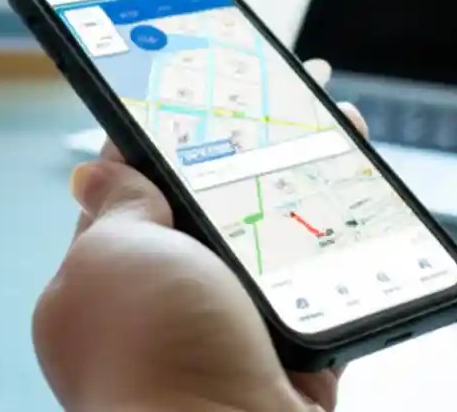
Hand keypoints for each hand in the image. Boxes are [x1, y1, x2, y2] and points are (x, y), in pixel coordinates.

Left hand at [33, 60, 367, 411]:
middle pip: (210, 211)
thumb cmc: (152, 357)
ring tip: (335, 122)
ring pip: (274, 247)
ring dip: (306, 185)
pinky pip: (323, 293)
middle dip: (246, 151)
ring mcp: (229, 340)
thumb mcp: (114, 257)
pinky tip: (365, 200)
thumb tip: (91, 173)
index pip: (129, 195)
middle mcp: (163, 313)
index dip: (160, 138)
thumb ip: (115, 208)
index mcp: (103, 287)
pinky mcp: (291, 365)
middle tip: (282, 93)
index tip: (192, 90)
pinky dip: (346, 248)